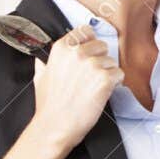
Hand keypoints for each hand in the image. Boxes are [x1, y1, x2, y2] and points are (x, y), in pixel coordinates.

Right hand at [29, 26, 121, 149]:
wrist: (55, 127)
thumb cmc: (48, 106)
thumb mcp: (40, 78)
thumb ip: (44, 64)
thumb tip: (41, 60)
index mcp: (61, 48)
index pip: (85, 31)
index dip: (89, 44)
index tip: (88, 55)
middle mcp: (77, 53)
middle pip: (101, 45)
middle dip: (99, 60)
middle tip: (90, 78)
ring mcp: (92, 65)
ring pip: (111, 61)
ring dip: (107, 74)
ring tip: (93, 89)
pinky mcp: (104, 79)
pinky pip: (119, 74)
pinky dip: (115, 84)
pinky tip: (102, 93)